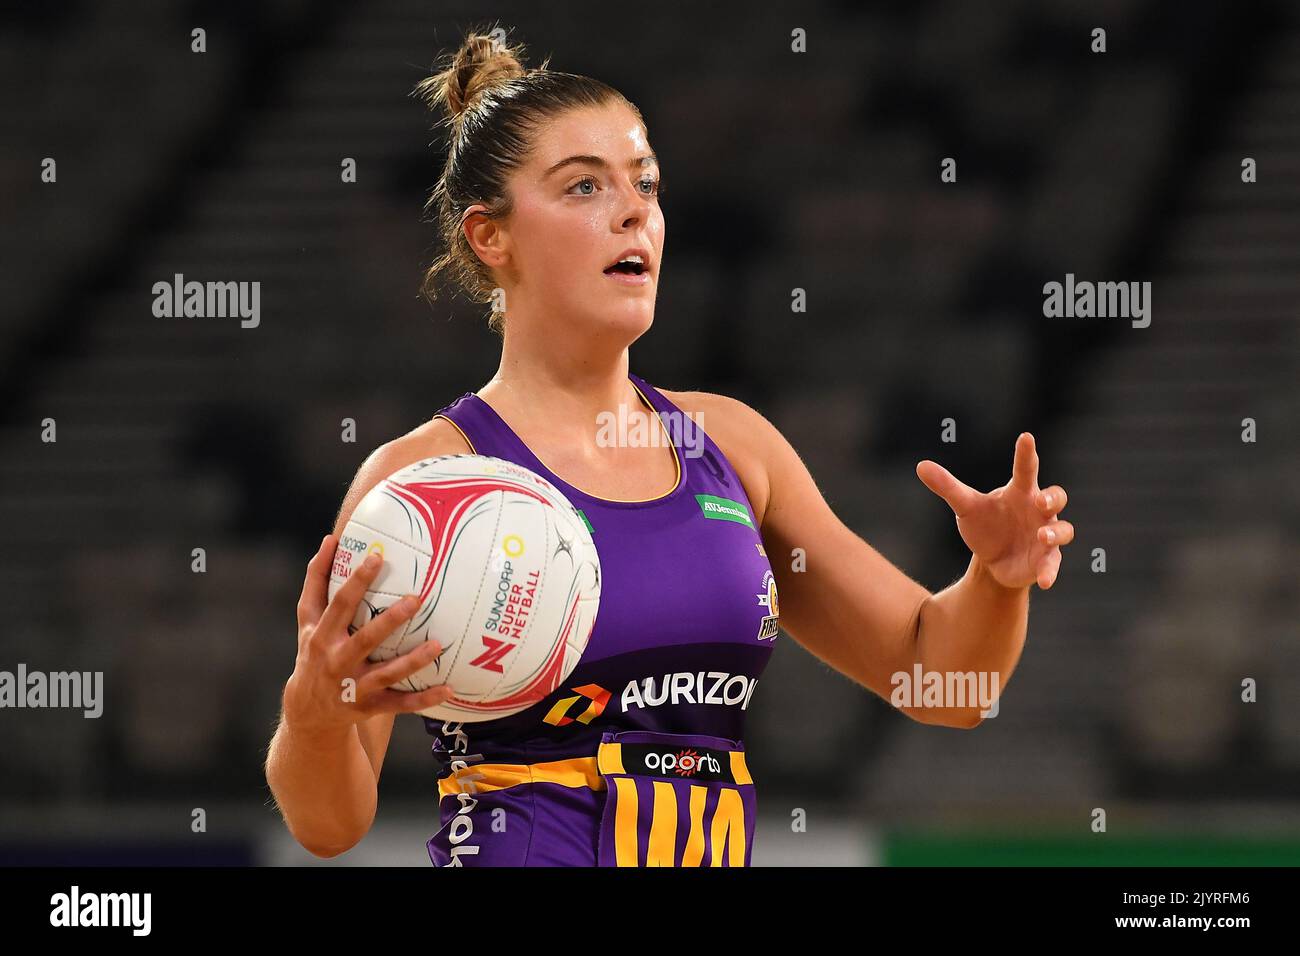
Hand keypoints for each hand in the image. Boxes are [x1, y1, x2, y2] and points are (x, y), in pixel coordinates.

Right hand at [283, 534, 454, 735]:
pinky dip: (423, 699)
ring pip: (387, 674)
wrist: (308, 710)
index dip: (357, 581)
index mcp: (323, 635)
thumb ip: (317, 580)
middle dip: (389, 621)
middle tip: (416, 599)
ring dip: (413, 661)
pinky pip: (400, 704)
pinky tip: (449, 688)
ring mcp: (354, 687)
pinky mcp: (369, 706)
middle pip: (365, 640)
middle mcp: (338, 661)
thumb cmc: (314, 650)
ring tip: (438, 645)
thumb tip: (331, 540)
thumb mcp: (307, 619)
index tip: (378, 557)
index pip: (340, 604)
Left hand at [915, 432, 1073, 589]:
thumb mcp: (965, 507)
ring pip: (1063, 530)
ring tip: (1042, 536)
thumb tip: (921, 466)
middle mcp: (1039, 511)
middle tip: (1041, 500)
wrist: (992, 561)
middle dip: (1053, 498)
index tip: (1025, 437)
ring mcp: (1046, 535)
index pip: (1026, 469)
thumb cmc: (984, 526)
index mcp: (1020, 492)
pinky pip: (1053, 564)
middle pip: (1056, 497)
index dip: (1026, 453)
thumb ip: (947, 486)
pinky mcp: (1046, 560)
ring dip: (1055, 533)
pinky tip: (1044, 581)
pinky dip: (1051, 572)